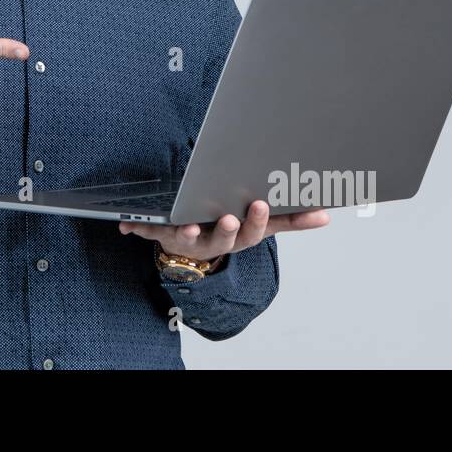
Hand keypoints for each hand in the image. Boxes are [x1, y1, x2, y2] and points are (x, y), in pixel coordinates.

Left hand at [119, 200, 329, 263]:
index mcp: (239, 237)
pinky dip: (137, 228)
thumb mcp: (262, 224)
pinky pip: (149, 232)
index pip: (252, 231)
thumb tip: (326, 215)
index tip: (258, 203)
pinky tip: (126, 225)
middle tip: (230, 217)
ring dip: (186, 233)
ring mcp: (188, 240)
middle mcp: (215, 242)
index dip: (255, 220)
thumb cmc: (232, 228)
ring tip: (186, 226)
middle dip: (227, 229)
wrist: (196, 248)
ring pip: (187, 240)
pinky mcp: (163, 235)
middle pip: (223, 239)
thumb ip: (292, 219)